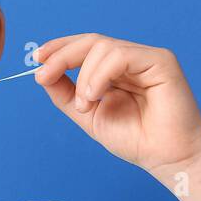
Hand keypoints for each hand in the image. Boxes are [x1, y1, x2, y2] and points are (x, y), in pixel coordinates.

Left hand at [33, 32, 200, 174]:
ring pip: (103, 47)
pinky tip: (94, 96)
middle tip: (43, 74)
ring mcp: (147, 58)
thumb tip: (42, 72)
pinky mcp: (161, 61)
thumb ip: (65, 93)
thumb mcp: (87, 115)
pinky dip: (99, 75)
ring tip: (84, 104)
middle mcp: (132, 59)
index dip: (60, 47)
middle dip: (62, 55)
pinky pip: (121, 56)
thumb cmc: (135, 139)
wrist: (165, 158)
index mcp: (116, 69)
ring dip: (84, 77)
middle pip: (91, 41)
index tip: (36, 58)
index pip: (86, 46)